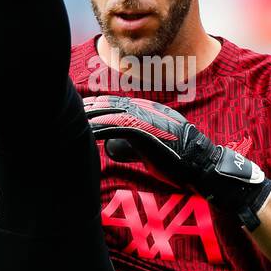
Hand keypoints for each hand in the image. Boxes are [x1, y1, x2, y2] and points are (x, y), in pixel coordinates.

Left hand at [82, 95, 270, 229]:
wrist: (202, 166)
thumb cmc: (178, 162)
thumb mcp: (149, 151)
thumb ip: (131, 145)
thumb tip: (112, 146)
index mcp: (148, 112)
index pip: (116, 104)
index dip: (96, 106)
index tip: (80, 109)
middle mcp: (146, 111)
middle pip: (110, 104)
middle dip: (88, 106)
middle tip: (68, 109)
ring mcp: (147, 119)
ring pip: (111, 112)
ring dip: (90, 115)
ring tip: (72, 117)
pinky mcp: (146, 131)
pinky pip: (117, 126)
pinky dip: (99, 127)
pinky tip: (86, 130)